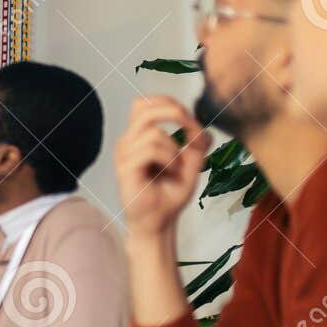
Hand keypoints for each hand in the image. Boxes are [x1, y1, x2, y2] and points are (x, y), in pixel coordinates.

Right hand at [114, 96, 209, 238]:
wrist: (158, 222)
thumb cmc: (169, 194)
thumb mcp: (191, 163)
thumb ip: (197, 143)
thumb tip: (202, 128)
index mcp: (138, 137)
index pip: (144, 103)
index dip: (169, 104)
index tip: (190, 122)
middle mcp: (127, 142)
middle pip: (144, 108)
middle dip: (174, 112)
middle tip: (191, 130)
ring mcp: (124, 154)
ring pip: (154, 132)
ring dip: (175, 149)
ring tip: (178, 166)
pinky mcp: (125, 168)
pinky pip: (151, 150)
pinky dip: (170, 159)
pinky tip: (172, 171)